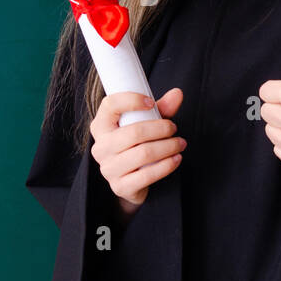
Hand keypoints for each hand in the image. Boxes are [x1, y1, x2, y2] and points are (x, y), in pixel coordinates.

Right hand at [89, 88, 185, 214]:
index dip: (131, 100)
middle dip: (160, 128)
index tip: (151, 102)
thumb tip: (177, 94)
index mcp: (101, 126)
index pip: (110, 105)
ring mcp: (108, 168)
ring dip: (168, 147)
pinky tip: (176, 159)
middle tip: (174, 128)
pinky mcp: (120, 186)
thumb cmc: (136, 145)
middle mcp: (100, 147)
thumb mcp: (145, 124)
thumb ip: (161, 108)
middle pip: (134, 132)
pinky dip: (166, 165)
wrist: (130, 181)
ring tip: (179, 144)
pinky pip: (147, 175)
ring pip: (143, 153)